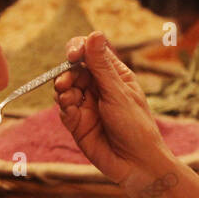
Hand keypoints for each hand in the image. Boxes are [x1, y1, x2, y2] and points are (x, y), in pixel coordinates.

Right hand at [54, 32, 173, 186]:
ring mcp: (87, 105)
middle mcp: (98, 87)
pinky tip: (71, 113)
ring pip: (64, 88)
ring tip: (69, 99)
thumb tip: (94, 34)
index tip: (73, 55)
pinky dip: (64, 108)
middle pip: (73, 70)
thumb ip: (101, 66)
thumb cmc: (135, 126)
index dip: (78, 49)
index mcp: (114, 75)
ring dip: (62, 90)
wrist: (136, 164)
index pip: (90, 52)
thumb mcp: (118, 93)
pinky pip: (63, 109)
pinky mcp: (77, 123)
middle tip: (65, 83)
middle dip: (66, 74)